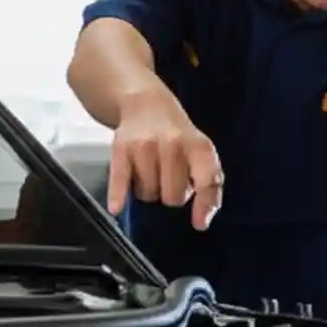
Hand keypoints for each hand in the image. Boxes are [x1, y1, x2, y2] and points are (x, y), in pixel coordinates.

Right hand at [108, 90, 222, 230]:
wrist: (145, 103)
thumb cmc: (176, 135)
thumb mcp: (200, 151)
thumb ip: (208, 183)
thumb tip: (202, 221)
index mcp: (198, 146)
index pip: (207, 180)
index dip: (205, 203)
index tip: (199, 223)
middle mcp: (173, 144)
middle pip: (173, 196)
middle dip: (171, 193)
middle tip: (168, 177)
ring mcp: (145, 146)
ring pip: (148, 195)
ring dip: (149, 190)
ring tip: (151, 171)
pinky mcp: (121, 149)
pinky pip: (120, 182)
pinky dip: (119, 197)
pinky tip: (117, 207)